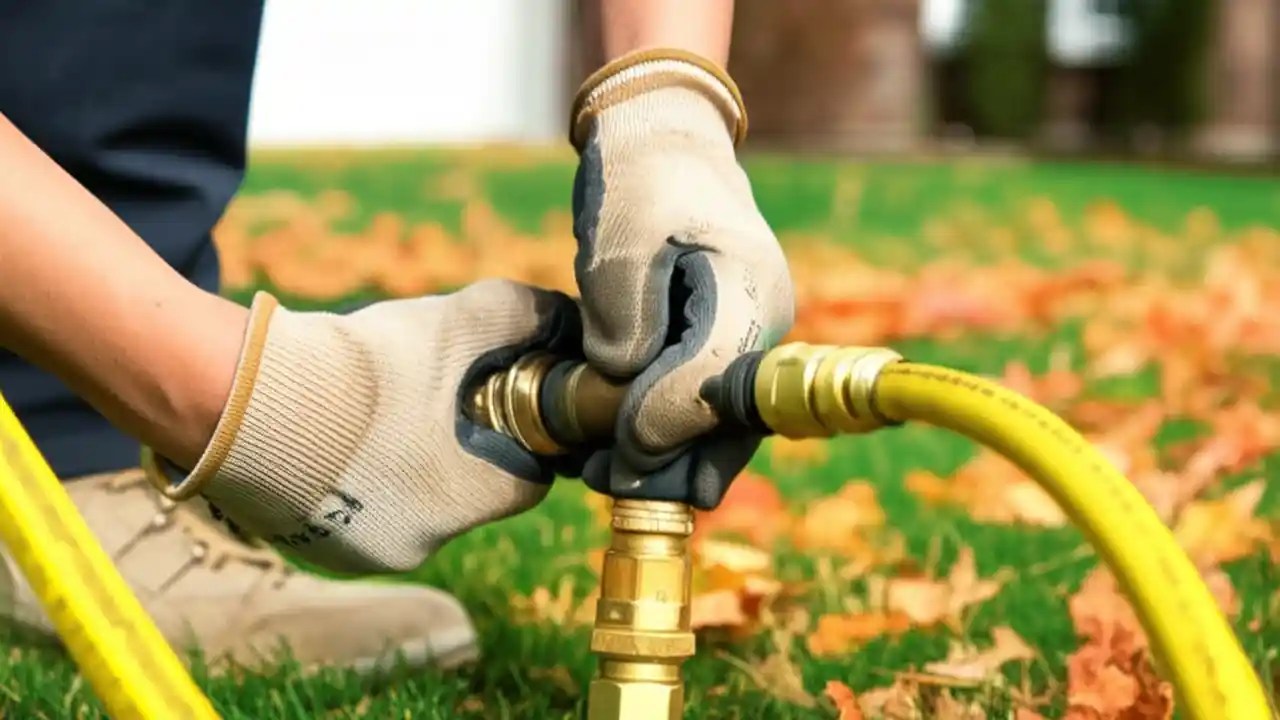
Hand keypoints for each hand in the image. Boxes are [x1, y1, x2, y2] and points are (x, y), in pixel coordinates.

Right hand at [144, 279, 584, 574]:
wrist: (244, 397)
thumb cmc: (369, 363)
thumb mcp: (465, 318)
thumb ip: (531, 317)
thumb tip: (566, 318)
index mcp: (474, 499)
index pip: (529, 478)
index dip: (519, 434)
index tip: (495, 402)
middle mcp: (428, 543)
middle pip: (469, 495)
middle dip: (460, 449)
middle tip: (430, 401)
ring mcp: (367, 554)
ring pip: (413, 507)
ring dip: (408, 466)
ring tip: (378, 414)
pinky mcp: (318, 553)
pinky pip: (360, 518)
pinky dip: (361, 483)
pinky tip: (340, 440)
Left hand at [569, 50, 794, 509]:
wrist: (662, 144)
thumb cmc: (640, 185)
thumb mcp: (619, 243)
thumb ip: (622, 321)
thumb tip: (625, 386)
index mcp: (749, 295)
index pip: (713, 385)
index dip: (662, 422)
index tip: (615, 445)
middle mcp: (764, 326)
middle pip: (729, 423)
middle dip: (670, 461)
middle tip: (610, 485)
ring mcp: (749, 338)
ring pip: (720, 425)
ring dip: (668, 457)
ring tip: (606, 479)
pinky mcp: (723, 346)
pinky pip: (704, 406)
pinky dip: (667, 433)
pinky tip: (618, 453)